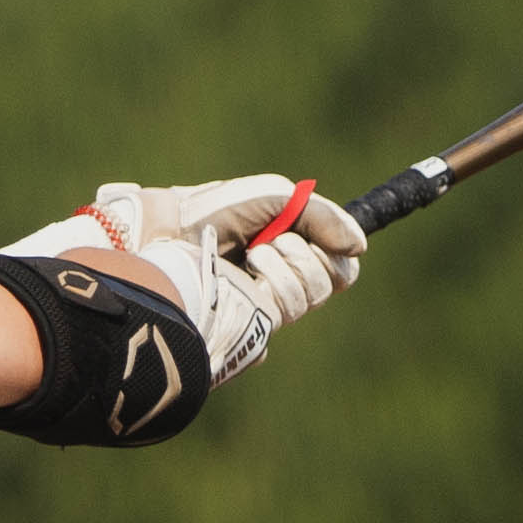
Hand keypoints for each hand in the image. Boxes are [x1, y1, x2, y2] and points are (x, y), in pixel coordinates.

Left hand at [84, 175, 365, 382]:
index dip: (338, 241)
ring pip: (319, 290)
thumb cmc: (204, 214)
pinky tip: (249, 265)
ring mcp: (266, 303)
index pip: (332, 253)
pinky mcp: (256, 324)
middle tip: (283, 237)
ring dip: (295, 260)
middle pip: (337, 275)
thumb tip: (361, 246)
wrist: (161, 239)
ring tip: (256, 249)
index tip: (328, 228)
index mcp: (278, 246)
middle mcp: (275, 277)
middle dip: (316, 249)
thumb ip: (318, 215)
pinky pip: (295, 303)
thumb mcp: (268, 199)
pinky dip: (280, 275)